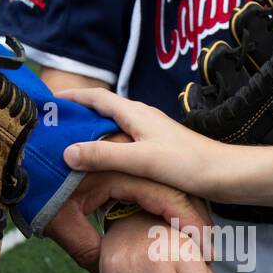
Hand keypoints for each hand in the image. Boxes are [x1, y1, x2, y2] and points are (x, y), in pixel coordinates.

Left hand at [45, 168, 212, 272]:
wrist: (16, 151)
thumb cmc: (32, 184)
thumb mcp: (59, 221)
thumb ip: (88, 252)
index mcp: (116, 168)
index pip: (166, 195)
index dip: (189, 224)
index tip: (205, 250)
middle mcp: (127, 157)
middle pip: (174, 188)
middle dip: (194, 221)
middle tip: (209, 253)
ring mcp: (124, 157)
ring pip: (166, 185)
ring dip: (182, 213)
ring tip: (199, 244)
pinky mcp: (119, 163)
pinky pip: (150, 184)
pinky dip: (165, 206)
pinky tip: (173, 229)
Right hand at [58, 87, 232, 197]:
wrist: (224, 175)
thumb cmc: (187, 164)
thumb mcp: (141, 160)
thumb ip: (105, 155)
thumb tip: (67, 152)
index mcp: (135, 113)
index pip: (96, 97)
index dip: (72, 97)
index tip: (48, 102)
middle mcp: (141, 117)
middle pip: (102, 110)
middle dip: (77, 114)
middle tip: (52, 128)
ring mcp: (150, 132)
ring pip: (112, 127)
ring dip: (92, 132)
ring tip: (69, 147)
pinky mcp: (157, 147)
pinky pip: (123, 142)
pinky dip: (106, 147)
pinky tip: (101, 164)